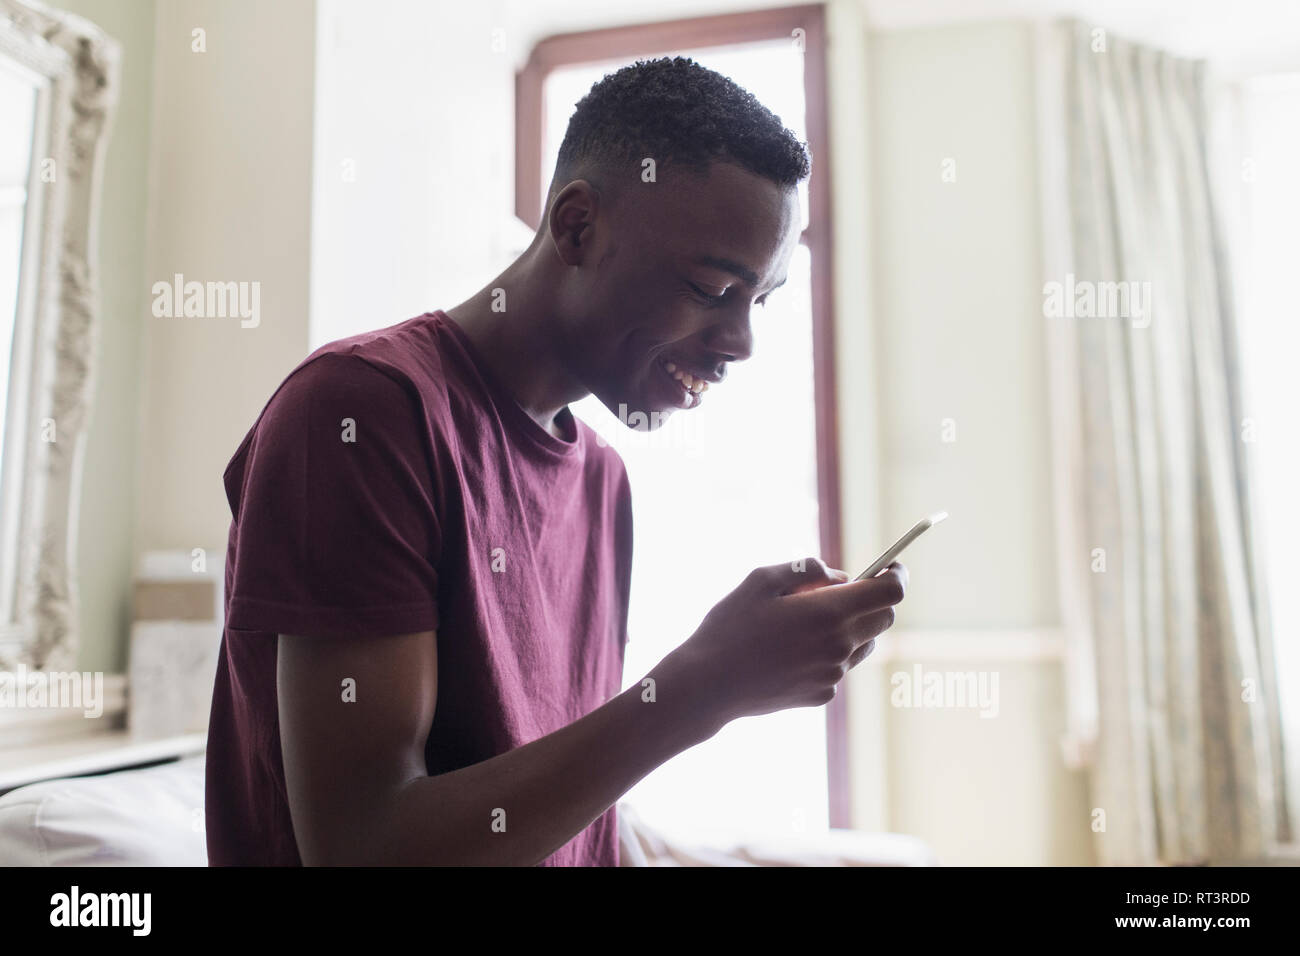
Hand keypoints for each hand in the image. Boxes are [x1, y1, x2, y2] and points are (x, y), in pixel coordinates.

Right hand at [656, 558, 906, 729]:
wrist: (707, 685)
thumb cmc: (729, 626)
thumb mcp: (760, 580)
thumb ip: (806, 569)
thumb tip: (837, 577)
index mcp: (828, 612)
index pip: (890, 592)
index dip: (897, 574)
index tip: (891, 566)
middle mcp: (839, 646)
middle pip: (884, 618)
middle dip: (874, 599)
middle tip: (843, 590)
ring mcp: (833, 675)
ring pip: (863, 644)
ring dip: (851, 626)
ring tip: (807, 621)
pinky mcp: (822, 695)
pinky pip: (839, 667)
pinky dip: (828, 653)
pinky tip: (790, 651)